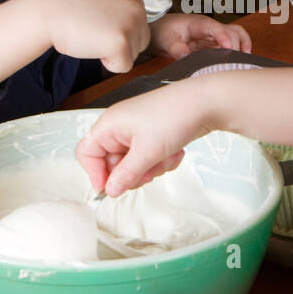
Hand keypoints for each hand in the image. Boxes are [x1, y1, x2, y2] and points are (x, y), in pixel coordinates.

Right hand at [36, 0, 150, 73]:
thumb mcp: (104, 2)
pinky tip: (91, 45)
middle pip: (140, 44)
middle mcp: (137, 9)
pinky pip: (122, 67)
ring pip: (132, 56)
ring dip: (112, 54)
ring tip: (92, 36)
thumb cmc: (69, 10)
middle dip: (118, 45)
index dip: (118, 34)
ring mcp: (131, 25)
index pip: (140, 29)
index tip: (100, 26)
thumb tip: (132, 30)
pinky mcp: (121, 43)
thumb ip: (121, 13)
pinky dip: (106, 63)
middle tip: (95, 33)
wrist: (48, 13)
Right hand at [75, 80, 212, 195]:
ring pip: (132, 164)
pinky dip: (161, 161)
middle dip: (132, 173)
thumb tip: (110, 190)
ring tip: (166, 157)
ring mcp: (136, 131)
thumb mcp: (147, 152)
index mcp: (109, 124)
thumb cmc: (175, 116)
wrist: (206, 103)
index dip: (96, 174)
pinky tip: (174, 153)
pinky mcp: (152, 136)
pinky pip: (148, 159)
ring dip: (151, 168)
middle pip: (111, 163)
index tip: (111, 189)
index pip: (86, 154)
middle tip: (149, 173)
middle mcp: (119, 127)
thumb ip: (126, 175)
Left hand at [149, 14, 251, 59]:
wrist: (160, 29)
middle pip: (231, 31)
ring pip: (236, 35)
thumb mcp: (165, 40)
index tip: (229, 49)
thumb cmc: (163, 31)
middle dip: (236, 45)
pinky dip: (239, 50)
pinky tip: (238, 61)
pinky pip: (233, 43)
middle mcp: (210, 27)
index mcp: (198, 24)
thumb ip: (176, 48)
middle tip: (233, 62)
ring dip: (242, 46)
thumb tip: (186, 57)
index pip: (215, 28)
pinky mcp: (215, 43)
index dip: (224, 37)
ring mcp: (214, 34)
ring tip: (242, 61)